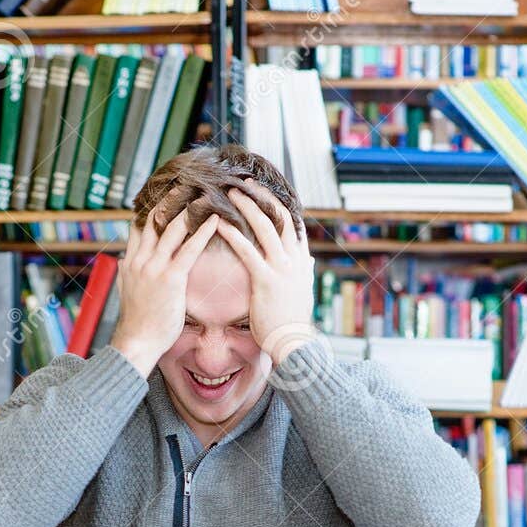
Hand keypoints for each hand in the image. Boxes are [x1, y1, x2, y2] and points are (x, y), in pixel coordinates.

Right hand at [111, 207, 221, 377]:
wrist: (137, 341)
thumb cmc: (137, 323)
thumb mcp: (125, 293)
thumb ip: (124, 275)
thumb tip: (121, 263)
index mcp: (130, 262)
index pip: (139, 226)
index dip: (152, 208)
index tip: (163, 193)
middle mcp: (140, 259)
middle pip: (156, 220)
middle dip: (171, 200)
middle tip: (186, 183)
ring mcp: (154, 267)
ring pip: (173, 229)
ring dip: (189, 209)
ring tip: (203, 194)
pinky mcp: (171, 278)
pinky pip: (189, 249)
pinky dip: (203, 232)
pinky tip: (215, 220)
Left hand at [214, 186, 316, 363]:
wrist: (293, 343)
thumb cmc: (291, 321)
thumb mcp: (302, 291)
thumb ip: (303, 272)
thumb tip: (307, 261)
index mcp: (302, 260)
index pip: (292, 222)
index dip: (278, 203)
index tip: (263, 189)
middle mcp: (295, 259)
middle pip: (279, 216)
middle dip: (261, 196)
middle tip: (243, 183)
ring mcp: (282, 268)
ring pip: (264, 227)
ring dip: (246, 207)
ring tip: (229, 194)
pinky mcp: (267, 280)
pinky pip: (248, 251)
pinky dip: (233, 235)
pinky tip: (219, 225)